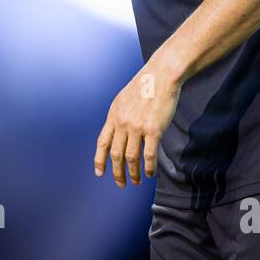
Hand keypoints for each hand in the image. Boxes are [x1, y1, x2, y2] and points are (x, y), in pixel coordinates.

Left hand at [94, 62, 180, 186]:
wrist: (160, 76)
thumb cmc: (144, 87)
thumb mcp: (123, 100)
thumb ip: (119, 117)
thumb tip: (117, 133)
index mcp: (113, 116)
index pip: (102, 143)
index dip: (100, 160)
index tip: (99, 173)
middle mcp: (122, 123)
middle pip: (116, 154)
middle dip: (117, 172)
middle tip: (120, 183)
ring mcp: (137, 127)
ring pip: (131, 157)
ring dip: (133, 173)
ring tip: (135, 181)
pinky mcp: (153, 130)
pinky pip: (149, 155)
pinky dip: (148, 167)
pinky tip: (149, 174)